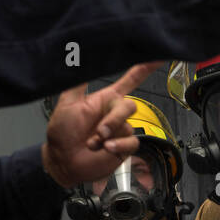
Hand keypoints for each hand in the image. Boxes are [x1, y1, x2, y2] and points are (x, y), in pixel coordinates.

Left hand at [40, 61, 161, 188]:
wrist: (63, 161)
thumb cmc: (62, 134)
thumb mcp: (66, 104)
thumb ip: (76, 83)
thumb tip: (77, 59)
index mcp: (104, 100)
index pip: (128, 81)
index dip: (143, 69)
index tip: (157, 57)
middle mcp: (114, 114)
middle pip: (130, 106)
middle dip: (115, 118)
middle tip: (99, 131)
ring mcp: (120, 131)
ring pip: (129, 126)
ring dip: (109, 135)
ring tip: (93, 143)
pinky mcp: (123, 147)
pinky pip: (132, 142)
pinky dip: (119, 145)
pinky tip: (107, 148)